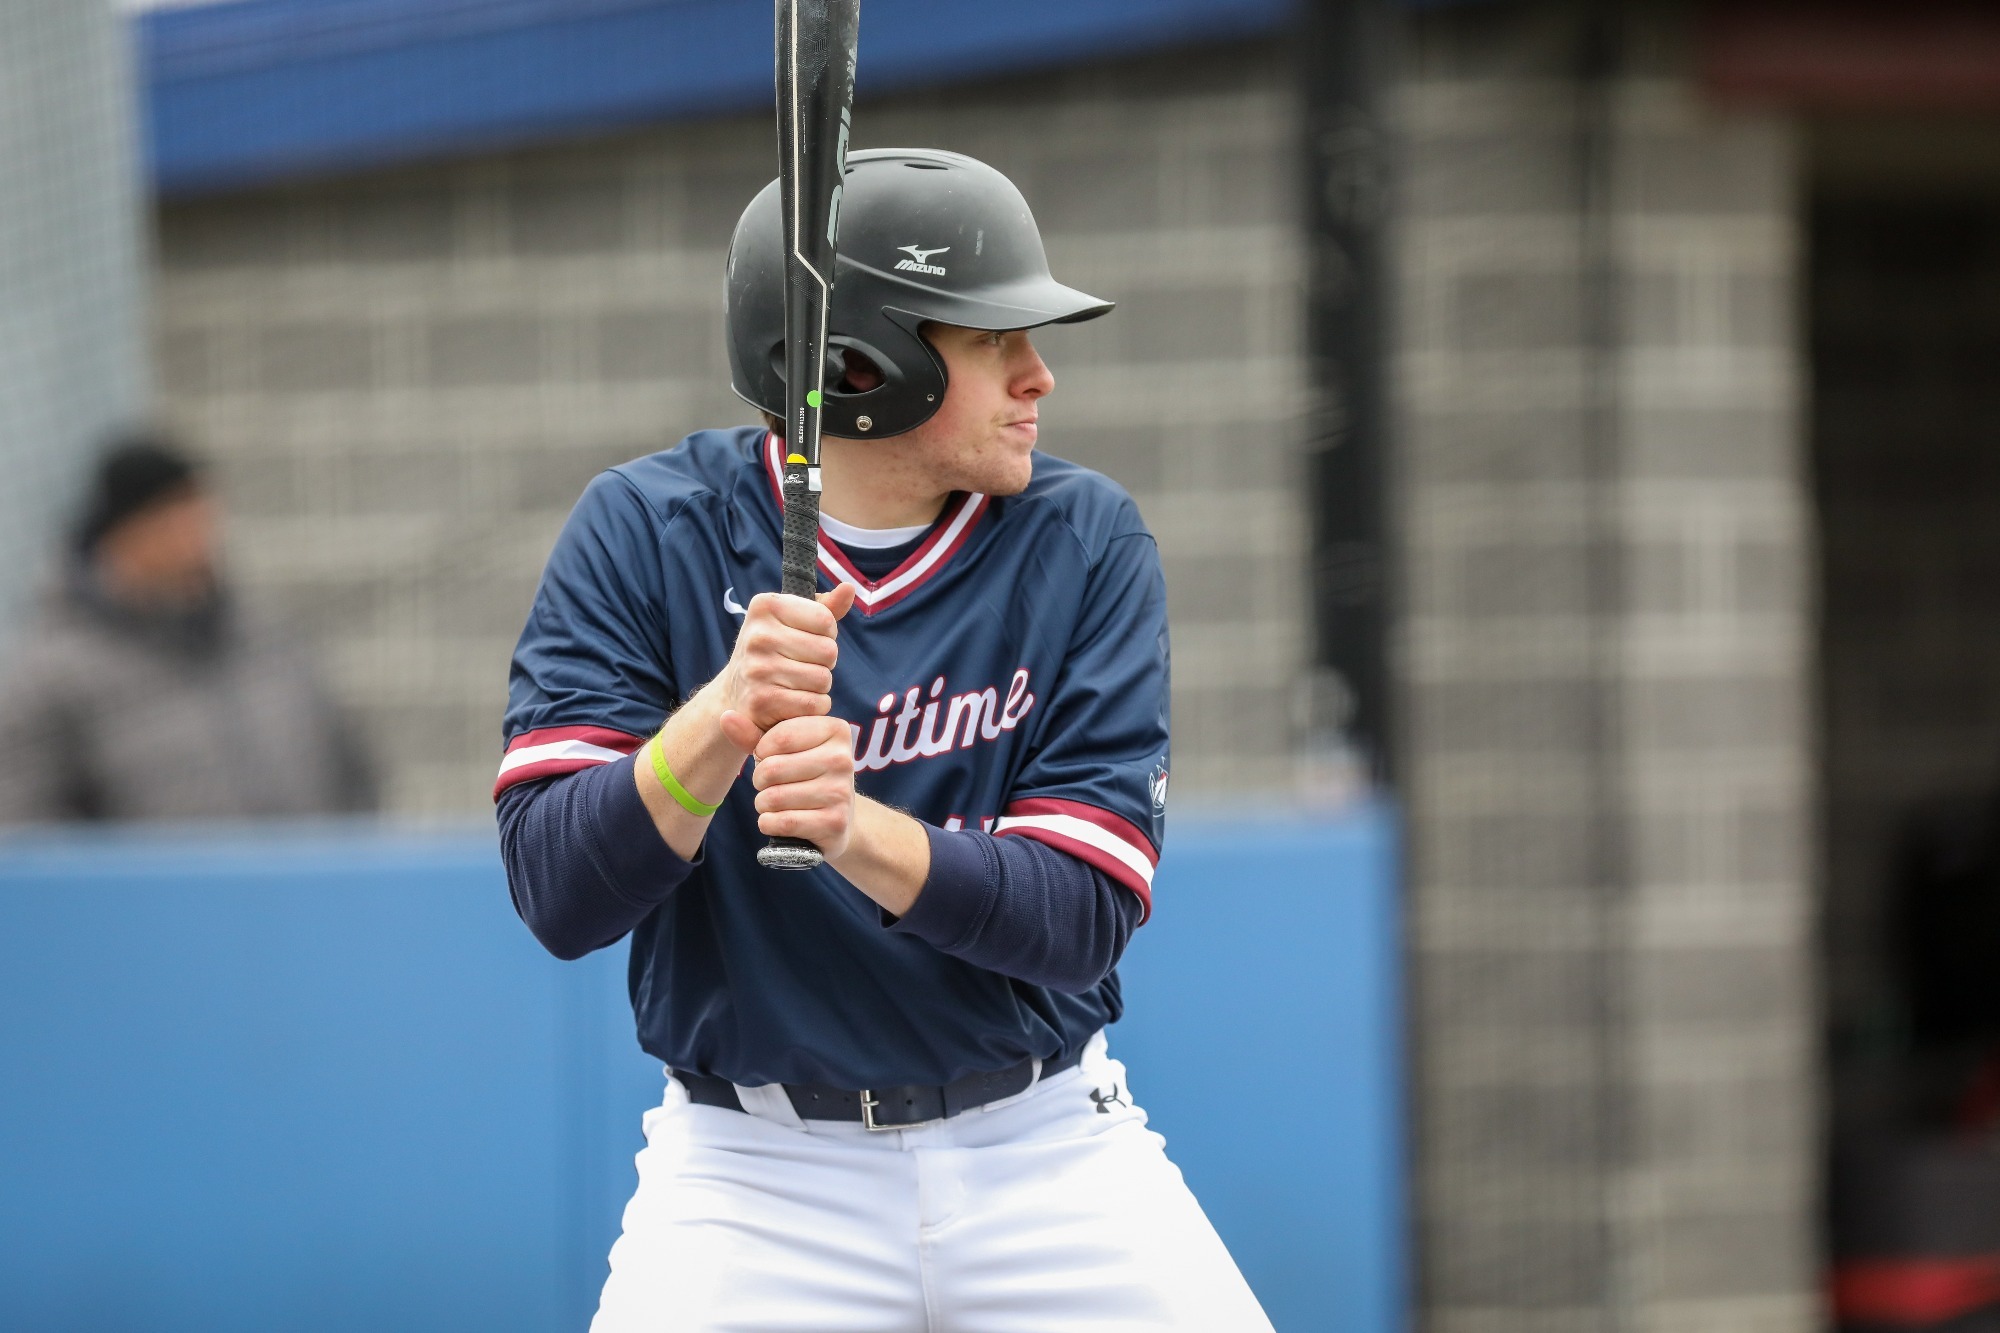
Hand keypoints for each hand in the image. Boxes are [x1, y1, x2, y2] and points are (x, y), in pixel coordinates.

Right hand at [713, 584, 855, 746]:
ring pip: (823, 679)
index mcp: (765, 606)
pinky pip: (814, 703)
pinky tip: (795, 701)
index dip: (827, 633)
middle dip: (825, 662)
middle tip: (803, 664)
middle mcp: (758, 635)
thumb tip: (849, 588)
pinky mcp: (762, 701)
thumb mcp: (791, 622)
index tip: (809, 638)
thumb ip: (824, 607)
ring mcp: (758, 669)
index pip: (825, 619)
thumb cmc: (772, 651)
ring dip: (819, 686)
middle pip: (828, 650)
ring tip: (797, 682)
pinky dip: (814, 706)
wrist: (734, 693)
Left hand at [720, 713, 856, 859]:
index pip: (779, 737)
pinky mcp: (835, 823)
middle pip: (773, 768)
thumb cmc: (803, 774)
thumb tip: (726, 717)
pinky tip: (779, 820)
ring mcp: (841, 793)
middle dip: (760, 780)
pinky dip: (770, 823)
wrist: (836, 817)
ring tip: (776, 802)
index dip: (762, 751)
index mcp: (836, 729)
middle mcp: (844, 759)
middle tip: (771, 784)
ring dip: (763, 804)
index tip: (772, 758)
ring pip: (774, 798)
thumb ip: (753, 733)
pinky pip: (782, 822)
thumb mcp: (782, 749)